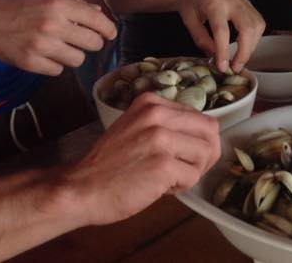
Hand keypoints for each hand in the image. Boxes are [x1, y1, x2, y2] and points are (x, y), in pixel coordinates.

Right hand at [0, 0, 116, 75]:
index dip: (109, 29)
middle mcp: (53, 25)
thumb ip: (74, 4)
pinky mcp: (30, 63)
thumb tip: (99, 12)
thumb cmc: (17, 4)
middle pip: (93, 44)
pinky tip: (46, 54)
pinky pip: (58, 70)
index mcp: (59, 5)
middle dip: (93, 43)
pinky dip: (55, 64)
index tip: (110, 34)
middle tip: (84, 40)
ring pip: (77, 60)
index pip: (98, 21)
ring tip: (61, 46)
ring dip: (73, 54)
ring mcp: (41, 46)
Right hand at [58, 93, 220, 226]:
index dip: (198, 140)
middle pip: (210, 131)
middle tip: (187, 169)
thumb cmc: (110, 164)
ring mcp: (161, 138)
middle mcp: (158, 114)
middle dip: (205, 154)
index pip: (200, 116)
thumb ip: (166, 124)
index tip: (181, 154)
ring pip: (205, 153)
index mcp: (152, 102)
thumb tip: (206, 136)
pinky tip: (161, 188)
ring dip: (193, 171)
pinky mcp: (163, 164)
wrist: (82, 188)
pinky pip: (194, 176)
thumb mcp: (136, 127)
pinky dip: (182, 186)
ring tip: (169, 178)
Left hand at [169, 0, 265, 73]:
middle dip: (245, 52)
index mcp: (213, 2)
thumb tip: (213, 56)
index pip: (222, 31)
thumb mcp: (187, 17)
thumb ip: (200, 37)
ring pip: (257, 25)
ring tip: (239, 59)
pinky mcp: (247, 1)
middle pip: (247, 28)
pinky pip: (258, 20)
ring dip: (252, 46)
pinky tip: (245, 45)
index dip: (223, 52)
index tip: (222, 67)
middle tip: (235, 67)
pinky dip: (255, 36)